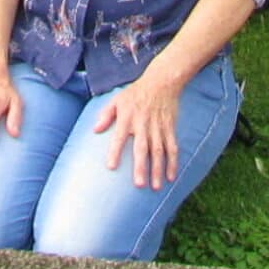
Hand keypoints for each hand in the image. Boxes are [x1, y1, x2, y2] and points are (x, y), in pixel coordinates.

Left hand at [93, 71, 182, 190]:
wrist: (161, 81)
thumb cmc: (135, 93)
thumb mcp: (117, 99)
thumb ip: (106, 114)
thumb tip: (95, 130)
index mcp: (128, 117)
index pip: (120, 136)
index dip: (115, 151)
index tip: (111, 167)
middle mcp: (143, 123)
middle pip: (142, 148)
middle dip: (141, 166)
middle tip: (139, 185)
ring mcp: (158, 127)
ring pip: (159, 151)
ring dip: (158, 169)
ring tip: (155, 187)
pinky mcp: (170, 128)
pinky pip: (172, 147)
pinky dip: (173, 162)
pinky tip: (171, 177)